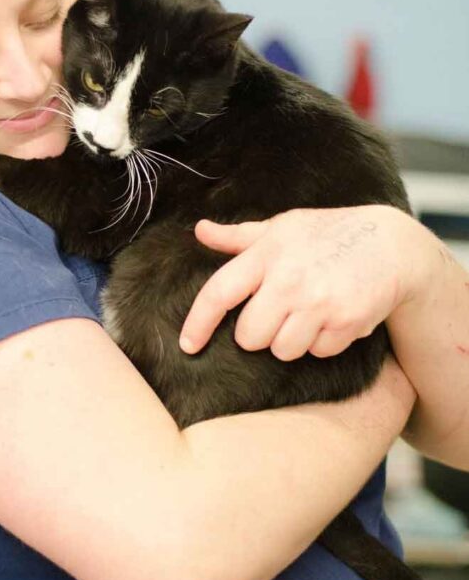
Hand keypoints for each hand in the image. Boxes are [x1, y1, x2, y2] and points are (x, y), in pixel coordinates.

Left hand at [180, 205, 413, 360]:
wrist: (391, 244)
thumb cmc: (328, 233)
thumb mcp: (282, 227)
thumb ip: (239, 236)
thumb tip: (199, 231)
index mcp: (267, 253)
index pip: (219, 293)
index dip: (198, 322)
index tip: (187, 345)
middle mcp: (289, 278)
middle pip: (249, 337)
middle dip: (258, 333)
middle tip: (278, 312)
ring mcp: (319, 302)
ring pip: (282, 350)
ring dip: (291, 340)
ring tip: (308, 312)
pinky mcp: (346, 322)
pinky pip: (318, 352)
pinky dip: (322, 342)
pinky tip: (332, 317)